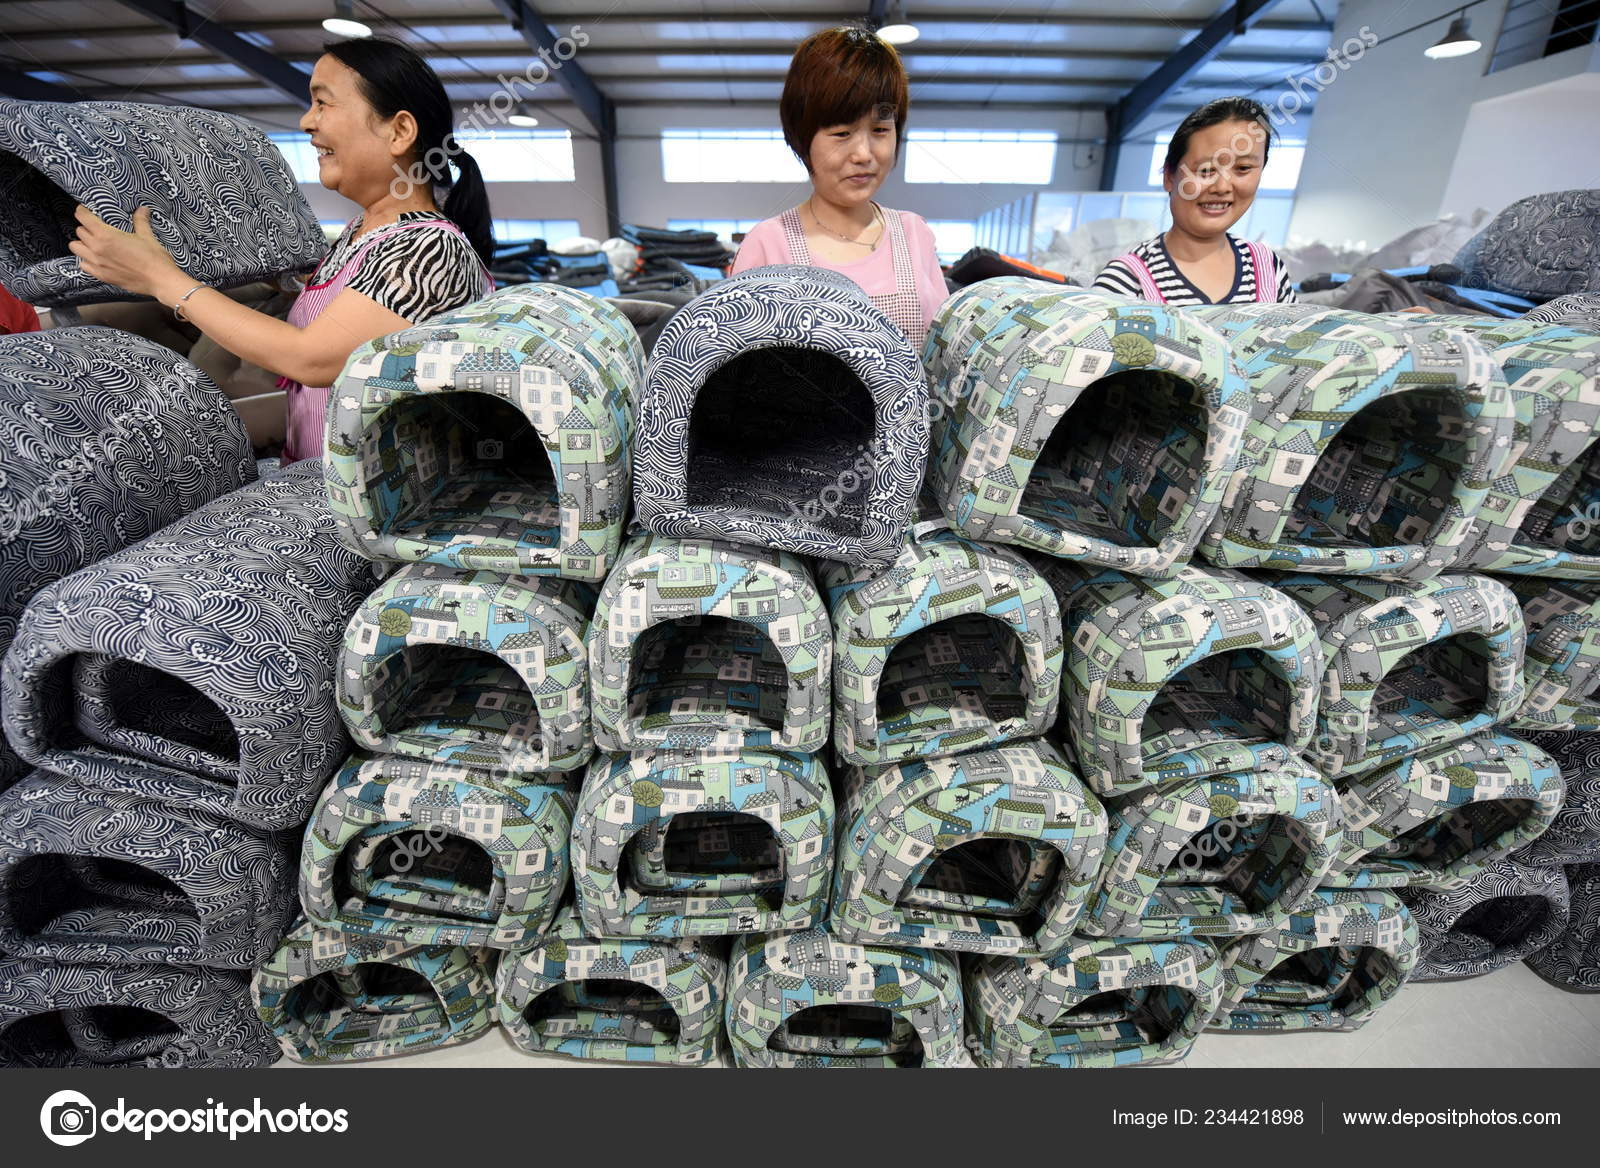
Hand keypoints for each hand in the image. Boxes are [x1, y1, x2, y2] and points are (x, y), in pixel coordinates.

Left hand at [68, 204, 185, 298]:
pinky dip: (86, 260)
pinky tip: (96, 259)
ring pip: (75, 248)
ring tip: (92, 244)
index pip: (83, 218)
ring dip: (82, 244)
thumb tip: (143, 209)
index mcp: (106, 235)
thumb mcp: (146, 236)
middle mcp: (97, 248)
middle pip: (79, 232)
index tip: (85, 211)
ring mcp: (97, 263)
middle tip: (95, 228)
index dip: (82, 212)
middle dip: (85, 228)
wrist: (160, 280)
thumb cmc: (154, 258)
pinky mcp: (101, 275)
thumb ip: (140, 221)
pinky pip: (83, 265)